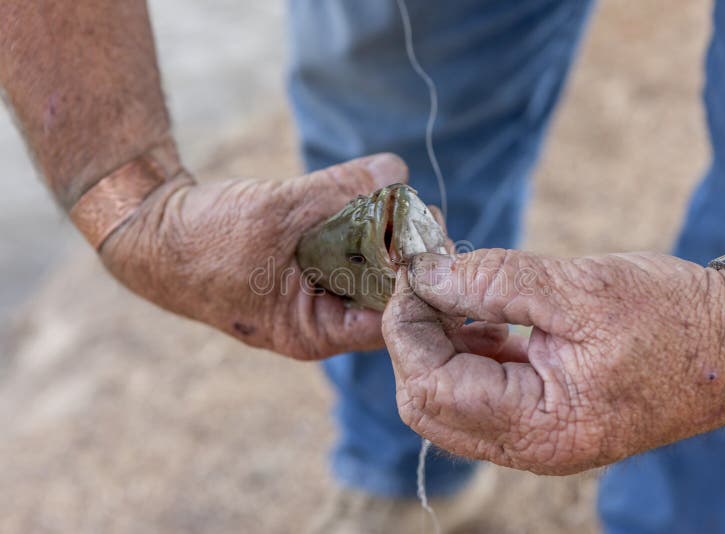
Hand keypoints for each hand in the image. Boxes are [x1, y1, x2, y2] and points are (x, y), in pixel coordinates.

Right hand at [100, 153, 406, 359]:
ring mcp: (313, 292)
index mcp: (314, 331)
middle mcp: (320, 319)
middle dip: (406, 252)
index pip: (390, 319)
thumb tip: (398, 170)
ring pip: (369, 267)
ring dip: (386, 234)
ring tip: (401, 200)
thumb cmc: (203, 240)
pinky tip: (372, 199)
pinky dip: (361, 225)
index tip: (435, 237)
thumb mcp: (277, 213)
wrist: (150, 232)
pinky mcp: (307, 264)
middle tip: (425, 212)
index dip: (418, 279)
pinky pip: (348, 249)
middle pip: (385, 292)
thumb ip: (339, 193)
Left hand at [383, 249, 724, 473]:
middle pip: (427, 404)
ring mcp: (535, 436)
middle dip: (415, 339)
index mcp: (540, 426)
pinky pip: (478, 391)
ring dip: (438, 343)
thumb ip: (494, 281)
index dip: (408, 327)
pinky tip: (480, 314)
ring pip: (447, 398)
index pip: (430, 387)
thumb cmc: (672, 317)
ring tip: (454, 289)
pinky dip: (466, 351)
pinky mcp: (541, 416)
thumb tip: (426, 273)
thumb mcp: (580, 288)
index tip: (414, 273)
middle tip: (428, 281)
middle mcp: (530, 446)